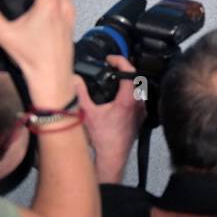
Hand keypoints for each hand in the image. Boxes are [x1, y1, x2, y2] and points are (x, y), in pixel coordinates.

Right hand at [75, 56, 144, 183]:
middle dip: (124, 69)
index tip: (111, 59)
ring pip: (138, 89)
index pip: (130, 71)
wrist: (112, 157)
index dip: (120, 60)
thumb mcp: (87, 113)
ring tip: (115, 79)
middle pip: (136, 78)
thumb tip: (75, 81)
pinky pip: (138, 100)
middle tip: (112, 67)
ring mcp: (140, 111)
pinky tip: (119, 97)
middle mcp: (138, 104)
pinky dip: (129, 94)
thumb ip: (80, 94)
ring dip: (128, 82)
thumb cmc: (103, 139)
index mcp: (127, 99)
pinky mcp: (139, 118)